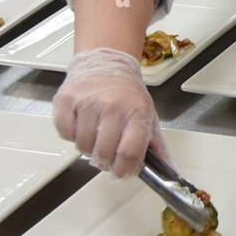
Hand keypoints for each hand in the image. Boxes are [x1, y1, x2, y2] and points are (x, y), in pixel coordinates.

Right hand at [53, 49, 170, 179]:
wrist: (106, 62)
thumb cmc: (128, 94)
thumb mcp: (149, 117)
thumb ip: (158, 147)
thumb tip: (170, 172)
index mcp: (137, 113)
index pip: (129, 153)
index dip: (124, 170)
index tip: (121, 171)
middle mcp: (112, 106)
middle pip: (103, 154)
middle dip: (105, 160)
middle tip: (107, 152)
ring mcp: (88, 102)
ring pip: (83, 146)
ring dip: (88, 146)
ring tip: (95, 132)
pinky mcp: (67, 99)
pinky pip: (65, 133)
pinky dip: (71, 134)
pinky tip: (81, 123)